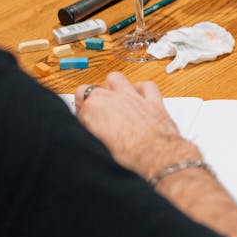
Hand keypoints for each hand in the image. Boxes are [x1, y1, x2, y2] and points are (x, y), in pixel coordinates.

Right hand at [74, 73, 198, 179]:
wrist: (157, 157)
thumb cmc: (129, 156)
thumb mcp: (99, 147)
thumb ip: (92, 132)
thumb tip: (91, 131)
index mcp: (94, 108)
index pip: (78, 100)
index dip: (81, 112)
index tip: (85, 122)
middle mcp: (113, 98)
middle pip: (93, 89)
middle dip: (93, 100)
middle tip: (98, 116)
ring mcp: (133, 97)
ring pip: (116, 78)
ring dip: (113, 87)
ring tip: (114, 101)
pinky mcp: (153, 101)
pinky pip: (146, 86)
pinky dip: (142, 89)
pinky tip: (140, 98)